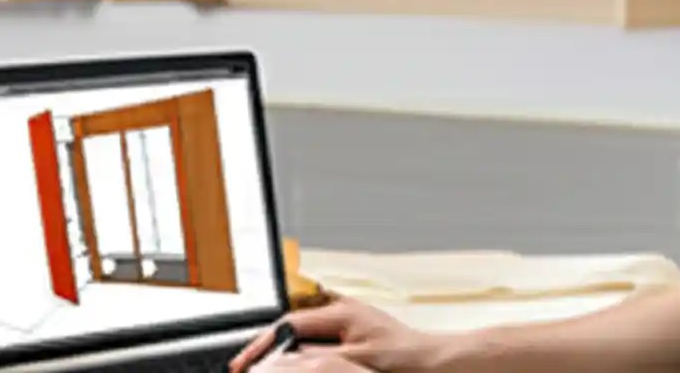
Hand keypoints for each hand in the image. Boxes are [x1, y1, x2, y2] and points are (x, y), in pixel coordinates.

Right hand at [229, 296, 446, 372]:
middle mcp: (343, 313)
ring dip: (285, 353)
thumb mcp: (355, 362)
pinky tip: (296, 367)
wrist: (434, 365)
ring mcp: (349, 324)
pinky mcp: (355, 338)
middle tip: (245, 367)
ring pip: (304, 337)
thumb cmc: (405, 360)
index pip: (289, 324)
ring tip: (263, 367)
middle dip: (269, 348)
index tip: (244, 362)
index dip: (263, 344)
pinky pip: (319, 345)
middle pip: (293, 328)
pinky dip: (303, 357)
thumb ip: (317, 358)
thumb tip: (284, 357)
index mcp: (341, 313)